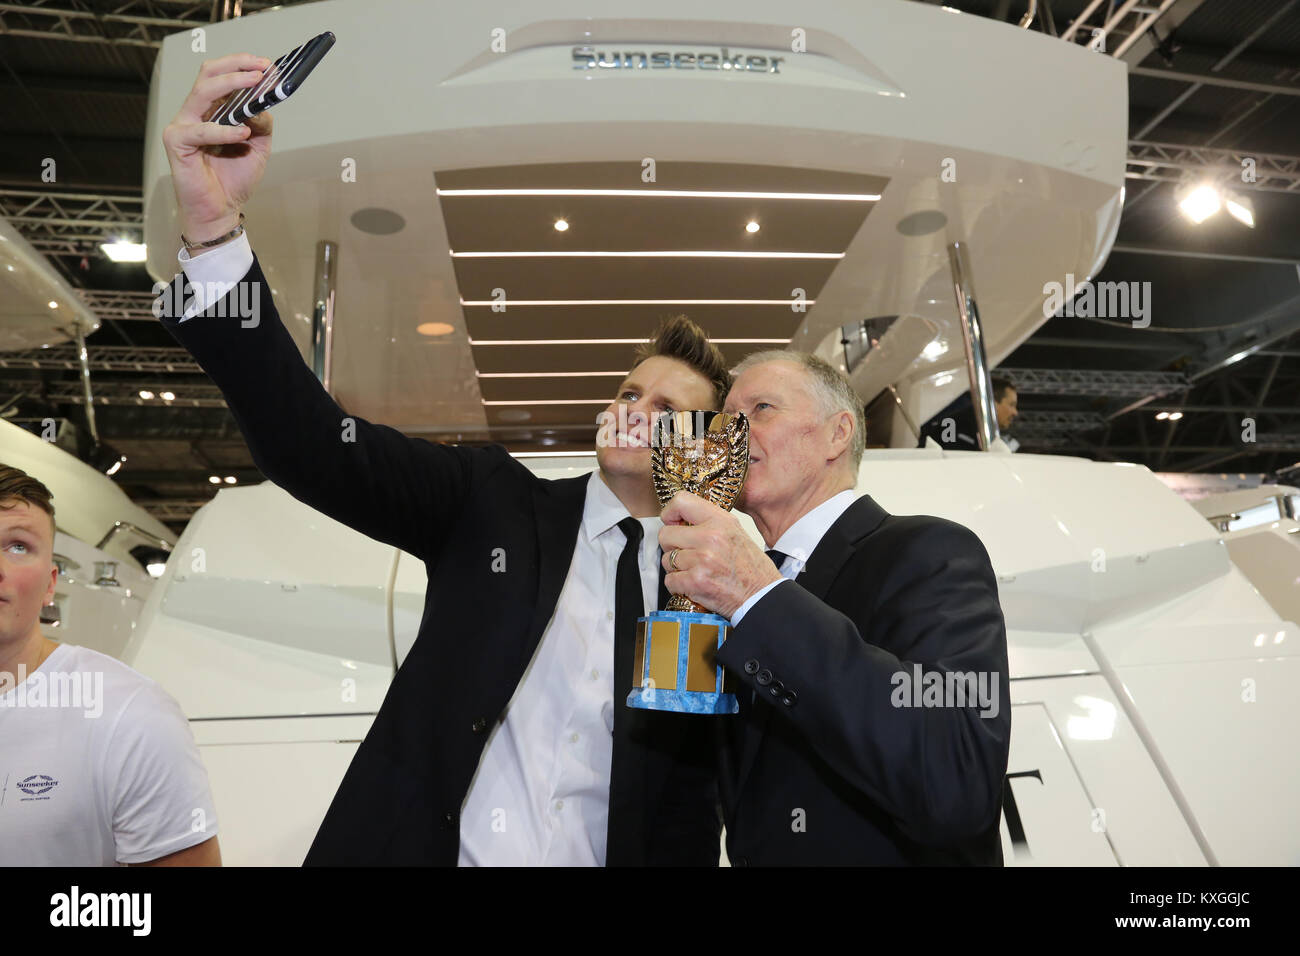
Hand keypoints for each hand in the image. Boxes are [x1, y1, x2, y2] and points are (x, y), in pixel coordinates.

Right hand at [162, 54, 274, 242]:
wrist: (220, 210)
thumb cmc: (233, 179)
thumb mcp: (257, 146)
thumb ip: (261, 123)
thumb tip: (263, 102)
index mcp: (211, 110)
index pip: (220, 75)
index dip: (243, 66)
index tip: (267, 64)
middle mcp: (194, 112)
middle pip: (209, 74)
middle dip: (237, 66)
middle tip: (261, 68)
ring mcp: (183, 125)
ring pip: (203, 92)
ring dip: (231, 85)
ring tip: (255, 85)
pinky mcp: (176, 142)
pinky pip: (201, 131)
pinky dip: (224, 130)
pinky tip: (243, 133)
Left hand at [658, 491, 781, 619]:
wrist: (763, 596)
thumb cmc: (751, 568)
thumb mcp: (736, 533)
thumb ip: (709, 523)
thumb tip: (679, 520)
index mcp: (720, 521)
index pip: (681, 501)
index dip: (669, 512)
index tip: (671, 521)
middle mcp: (710, 537)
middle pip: (666, 534)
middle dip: (672, 546)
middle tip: (688, 554)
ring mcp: (702, 560)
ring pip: (667, 559)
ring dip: (677, 568)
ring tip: (696, 571)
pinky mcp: (696, 582)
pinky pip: (670, 580)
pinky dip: (678, 586)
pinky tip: (694, 585)